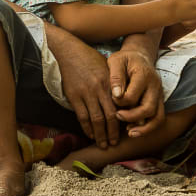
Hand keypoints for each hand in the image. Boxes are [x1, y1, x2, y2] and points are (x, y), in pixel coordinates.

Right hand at [52, 29, 118, 148]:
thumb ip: (115, 84)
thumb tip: (123, 101)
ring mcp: (85, 93)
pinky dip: (86, 127)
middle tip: (114, 144)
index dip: (124, 122)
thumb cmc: (90, 58)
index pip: (120, 107)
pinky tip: (90, 134)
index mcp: (110, 83)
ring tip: (103, 144)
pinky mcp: (73, 95)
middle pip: (109, 117)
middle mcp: (99, 89)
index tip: (125, 131)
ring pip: (95, 119)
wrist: (70, 51)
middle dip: (112, 133)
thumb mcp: (108, 68)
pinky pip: (81, 116)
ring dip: (100, 134)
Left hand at [107, 49, 164, 137]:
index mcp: (144, 75)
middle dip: (132, 117)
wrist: (140, 56)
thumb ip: (116, 77)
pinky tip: (133, 130)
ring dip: (144, 128)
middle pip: (148, 108)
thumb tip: (116, 95)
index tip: (111, 99)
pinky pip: (158, 119)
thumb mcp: (116, 61)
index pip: (133, 95)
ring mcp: (160, 95)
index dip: (121, 101)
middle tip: (117, 116)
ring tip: (129, 133)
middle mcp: (155, 87)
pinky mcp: (159, 102)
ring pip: (158, 117)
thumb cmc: (125, 59)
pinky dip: (147, 127)